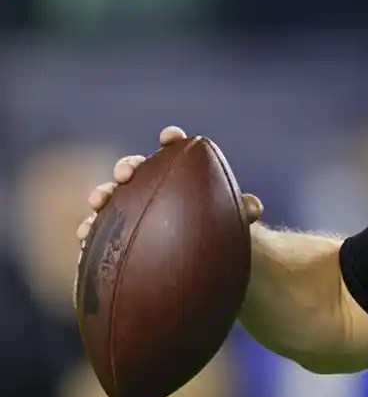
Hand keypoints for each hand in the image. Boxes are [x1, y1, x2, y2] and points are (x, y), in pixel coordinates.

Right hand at [74, 126, 263, 305]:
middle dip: (128, 166)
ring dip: (101, 194)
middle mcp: (151, 185)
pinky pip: (99, 231)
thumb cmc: (223, 229)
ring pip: (111, 197)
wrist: (207, 258)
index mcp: (181, 174)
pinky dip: (89, 230)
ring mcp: (131, 209)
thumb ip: (244, 210)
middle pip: (135, 169)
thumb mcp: (237, 221)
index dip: (172, 139)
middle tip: (127, 173)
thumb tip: (254, 207)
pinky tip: (84, 238)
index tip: (171, 137)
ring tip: (98, 201)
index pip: (176, 149)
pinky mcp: (116, 234)